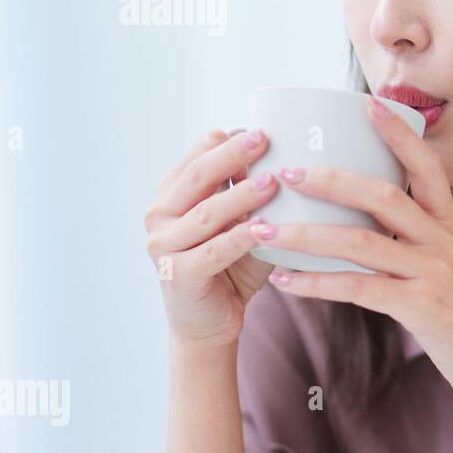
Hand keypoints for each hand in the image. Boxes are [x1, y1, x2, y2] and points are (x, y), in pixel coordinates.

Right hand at [144, 128, 280, 349]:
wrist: (209, 323)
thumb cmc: (231, 265)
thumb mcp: (241, 221)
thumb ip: (253, 192)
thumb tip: (291, 154)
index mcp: (172, 194)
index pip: (194, 157)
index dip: (225, 141)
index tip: (261, 128)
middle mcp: (160, 216)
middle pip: (197, 177)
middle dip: (232, 155)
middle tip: (264, 138)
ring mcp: (164, 246)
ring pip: (207, 213)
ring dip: (241, 195)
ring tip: (273, 181)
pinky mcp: (179, 275)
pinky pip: (213, 252)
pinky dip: (240, 238)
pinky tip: (264, 228)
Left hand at [251, 96, 452, 409]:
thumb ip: (422, 239)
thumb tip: (375, 218)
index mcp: (450, 225)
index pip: (426, 166)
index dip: (398, 134)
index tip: (367, 103)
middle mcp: (444, 241)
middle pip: (383, 195)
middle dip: (330, 179)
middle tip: (286, 170)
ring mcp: (433, 273)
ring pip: (362, 242)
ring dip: (307, 234)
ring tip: (265, 230)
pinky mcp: (421, 308)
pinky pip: (359, 289)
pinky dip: (317, 283)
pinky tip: (285, 280)